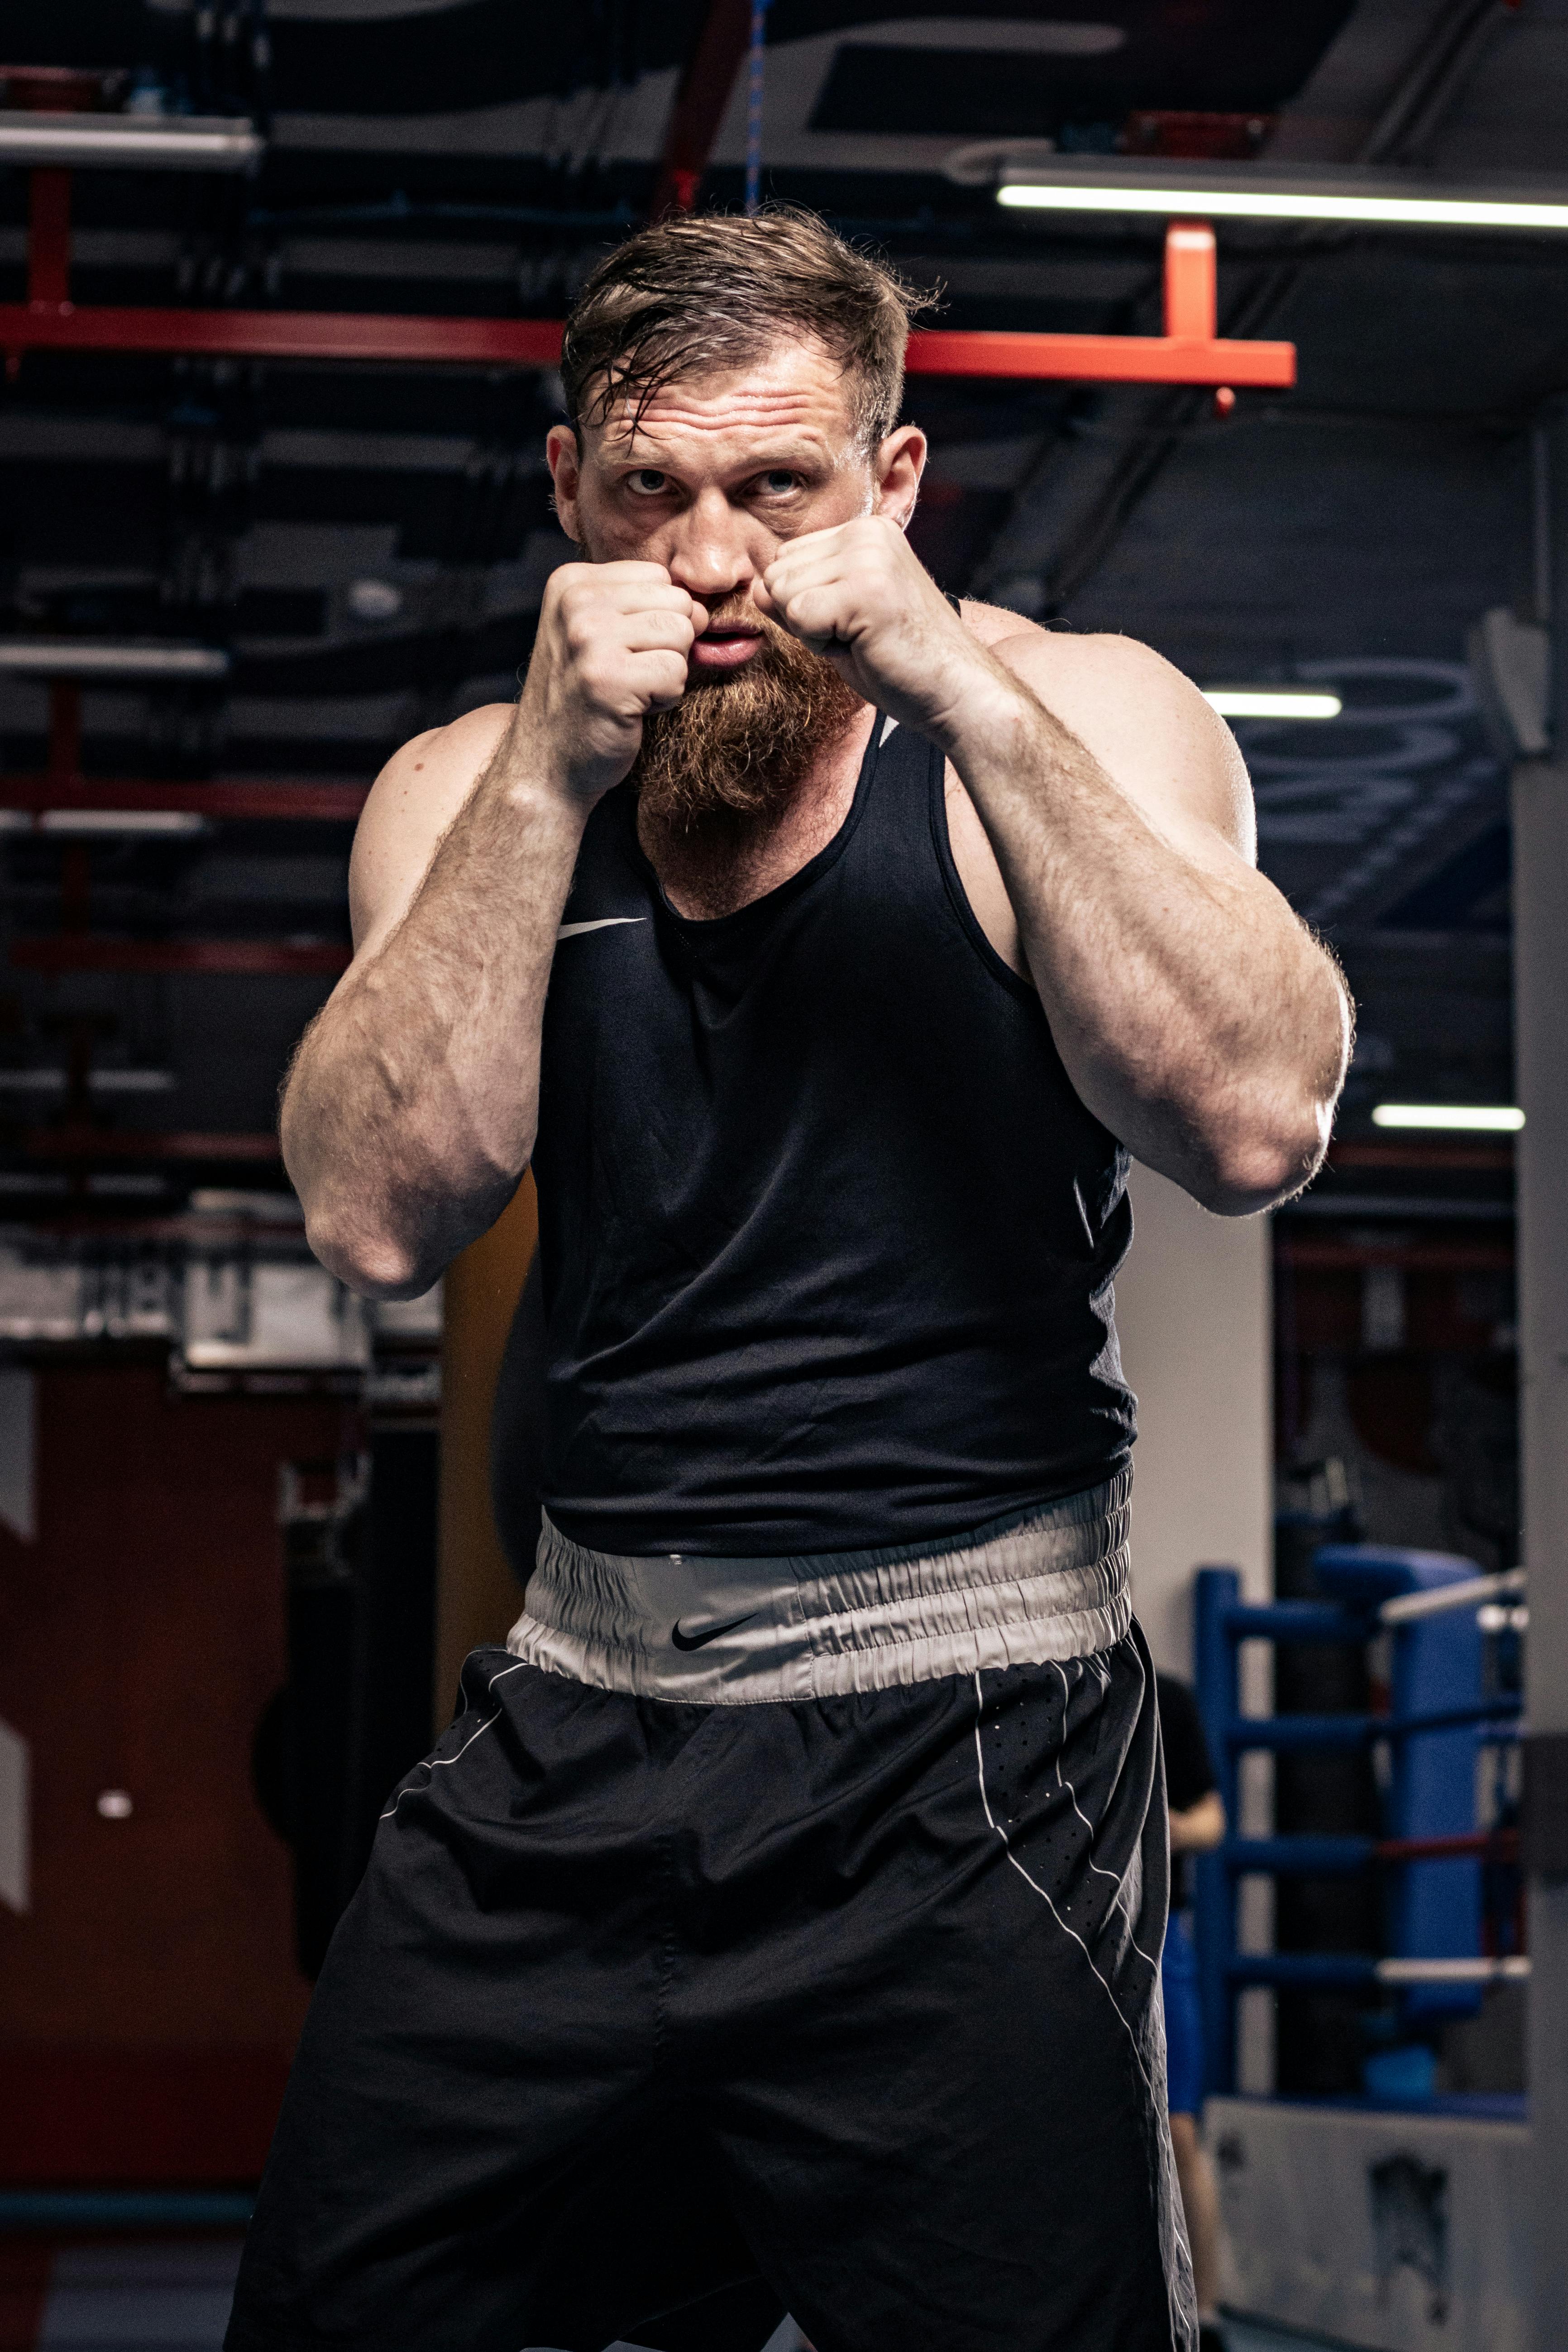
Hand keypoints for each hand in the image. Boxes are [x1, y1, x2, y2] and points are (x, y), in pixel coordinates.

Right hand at [518, 561, 696, 801]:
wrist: (547, 762)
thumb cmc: (585, 698)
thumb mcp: (600, 634)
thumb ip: (642, 606)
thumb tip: (703, 607)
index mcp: (572, 582)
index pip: (659, 577)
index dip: (657, 620)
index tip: (622, 652)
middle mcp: (576, 602)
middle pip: (677, 602)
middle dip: (669, 645)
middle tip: (629, 675)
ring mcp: (589, 639)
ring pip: (681, 634)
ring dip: (669, 672)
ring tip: (631, 691)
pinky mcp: (608, 679)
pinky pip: (677, 672)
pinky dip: (666, 698)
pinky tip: (632, 709)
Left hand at [756, 516, 1002, 743]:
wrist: (957, 692)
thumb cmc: (900, 661)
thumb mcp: (841, 617)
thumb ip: (799, 594)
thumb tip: (755, 586)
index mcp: (866, 530)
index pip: (786, 558)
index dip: (807, 604)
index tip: (856, 622)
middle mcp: (867, 531)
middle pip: (777, 573)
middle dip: (805, 616)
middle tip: (859, 634)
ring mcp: (868, 556)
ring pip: (783, 594)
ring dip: (813, 631)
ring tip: (863, 638)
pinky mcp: (865, 588)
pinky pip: (798, 617)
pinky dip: (821, 644)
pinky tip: (864, 646)